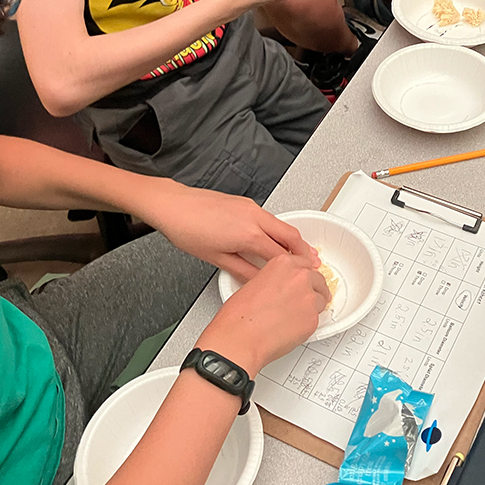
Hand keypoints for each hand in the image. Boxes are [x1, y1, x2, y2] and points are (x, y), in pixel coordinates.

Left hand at [144, 183, 320, 279]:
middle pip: (291, 235)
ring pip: (281, 224)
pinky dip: (277, 230)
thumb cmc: (187, 229)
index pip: (281, 255)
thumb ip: (242, 271)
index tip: (302, 273)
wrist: (172, 205)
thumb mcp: (215, 258)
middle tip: (312, 261)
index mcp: (249, 235)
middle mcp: (255, 218)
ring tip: (295, 252)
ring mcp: (251, 208)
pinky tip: (272, 238)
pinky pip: (269, 218)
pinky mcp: (245, 203)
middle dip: (304, 250)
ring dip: (291, 239)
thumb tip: (257, 280)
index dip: (295, 266)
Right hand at [197, 254, 330, 375]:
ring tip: (292, 316)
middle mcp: (300, 277)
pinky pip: (317, 318)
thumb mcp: (253, 283)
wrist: (239, 339)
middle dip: (310, 289)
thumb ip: (275, 279)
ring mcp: (309, 298)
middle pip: (317, 280)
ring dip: (311, 306)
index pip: (305, 263)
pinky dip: (307, 323)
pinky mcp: (313, 319)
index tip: (301, 281)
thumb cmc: (238, 316)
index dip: (302, 275)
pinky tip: (291, 327)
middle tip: (296, 301)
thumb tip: (282, 286)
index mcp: (284, 264)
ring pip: (321, 299)